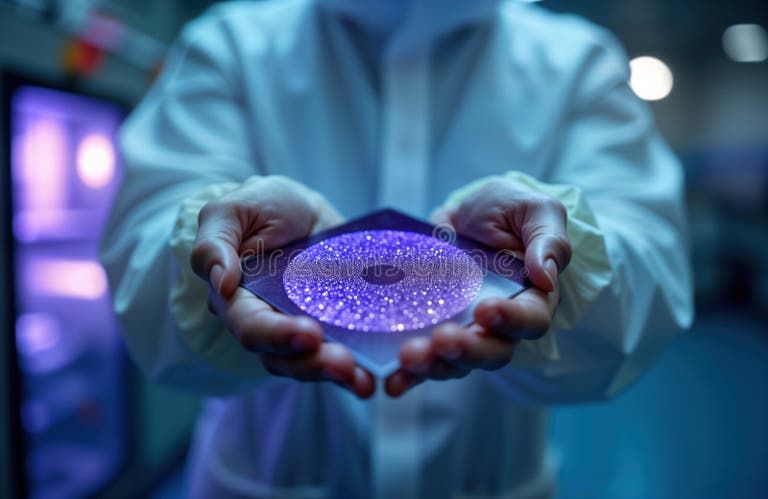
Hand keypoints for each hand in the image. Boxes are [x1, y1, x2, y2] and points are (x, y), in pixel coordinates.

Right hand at [190, 176, 375, 397]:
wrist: (300, 210)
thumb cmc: (259, 208)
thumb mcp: (230, 211)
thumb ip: (213, 245)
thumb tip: (220, 281)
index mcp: (238, 302)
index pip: (253, 328)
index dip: (278, 335)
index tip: (309, 333)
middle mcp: (269, 325)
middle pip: (286, 358)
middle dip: (314, 364)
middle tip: (345, 364)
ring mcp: (303, 330)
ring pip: (314, 364)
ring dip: (339, 375)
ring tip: (364, 380)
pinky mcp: (335, 327)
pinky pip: (346, 352)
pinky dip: (362, 366)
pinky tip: (379, 372)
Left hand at [385, 178, 571, 396]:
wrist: (468, 211)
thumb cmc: (509, 210)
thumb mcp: (536, 210)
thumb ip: (548, 240)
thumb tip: (546, 276)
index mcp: (531, 298)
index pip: (530, 320)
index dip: (511, 321)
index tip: (486, 310)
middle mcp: (499, 324)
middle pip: (491, 352)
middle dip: (466, 351)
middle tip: (442, 340)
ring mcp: (465, 331)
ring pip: (455, 361)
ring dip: (433, 364)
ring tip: (410, 356)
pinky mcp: (433, 332)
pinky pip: (423, 359)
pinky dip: (407, 375)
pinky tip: (391, 382)